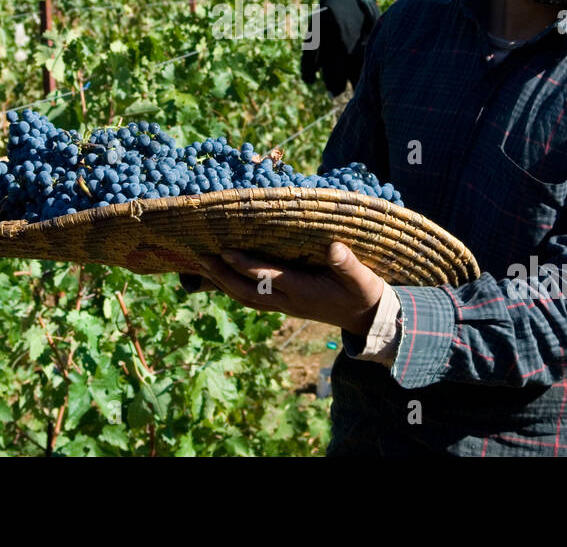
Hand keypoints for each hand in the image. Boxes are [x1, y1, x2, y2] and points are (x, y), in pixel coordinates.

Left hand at [193, 241, 385, 337]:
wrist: (367, 319)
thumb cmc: (364, 293)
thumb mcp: (362, 279)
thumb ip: (347, 264)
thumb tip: (335, 247)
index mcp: (304, 292)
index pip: (268, 278)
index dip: (245, 265)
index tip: (225, 251)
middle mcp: (289, 302)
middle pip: (247, 292)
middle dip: (222, 275)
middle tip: (200, 257)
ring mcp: (285, 306)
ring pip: (246, 298)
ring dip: (222, 282)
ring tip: (202, 265)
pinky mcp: (285, 306)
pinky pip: (253, 299)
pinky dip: (233, 288)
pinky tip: (222, 277)